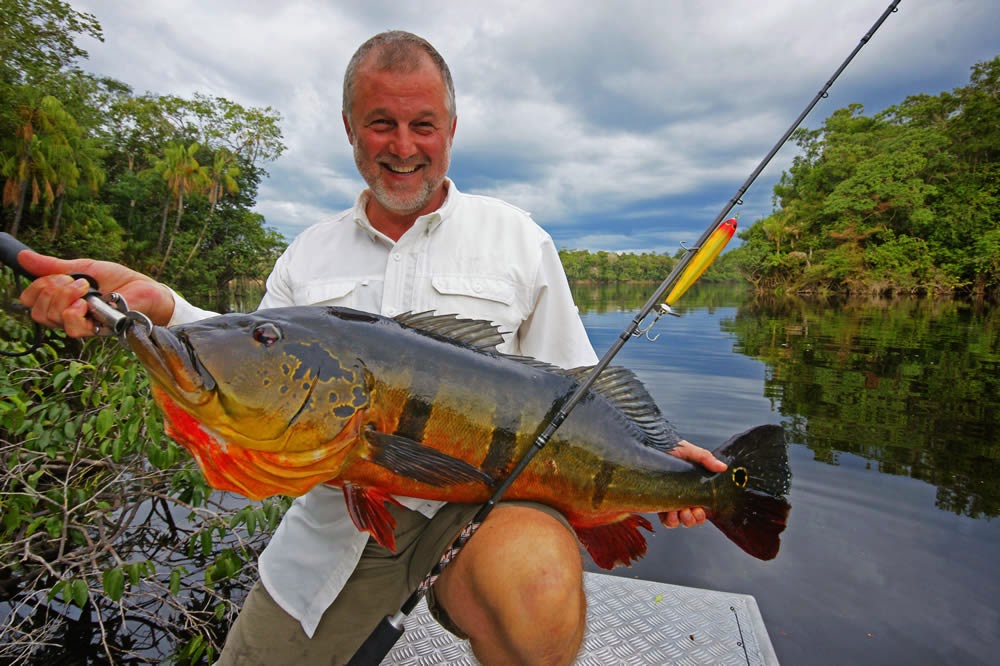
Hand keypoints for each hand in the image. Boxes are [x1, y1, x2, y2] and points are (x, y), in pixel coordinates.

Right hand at [17, 251, 174, 337]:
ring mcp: (82, 324)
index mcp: (62, 300)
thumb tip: (23, 256)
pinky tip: (86, 303)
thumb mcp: (84, 267)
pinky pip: (71, 328)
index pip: (30, 301)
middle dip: (51, 289)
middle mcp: (68, 315)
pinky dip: (74, 311)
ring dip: (64, 296)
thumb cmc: (119, 280)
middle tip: (79, 281)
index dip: (36, 287)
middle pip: (38, 311)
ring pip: (51, 318)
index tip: (59, 275)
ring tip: (86, 288)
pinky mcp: (96, 330)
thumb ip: (54, 266)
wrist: (147, 289)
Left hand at [660, 439, 726, 528]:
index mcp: (691, 486)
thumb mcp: (687, 450)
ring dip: (682, 520)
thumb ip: (705, 458)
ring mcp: (668, 501)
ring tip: (682, 511)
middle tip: (692, 511)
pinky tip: (670, 512)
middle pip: (691, 518)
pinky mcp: (655, 504)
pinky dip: (670, 521)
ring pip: (679, 521)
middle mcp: (680, 496)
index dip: (702, 514)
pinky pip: (665, 521)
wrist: (646, 446)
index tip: (700, 509)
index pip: (701, 507)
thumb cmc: (667, 447)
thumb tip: (722, 467)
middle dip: (693, 519)